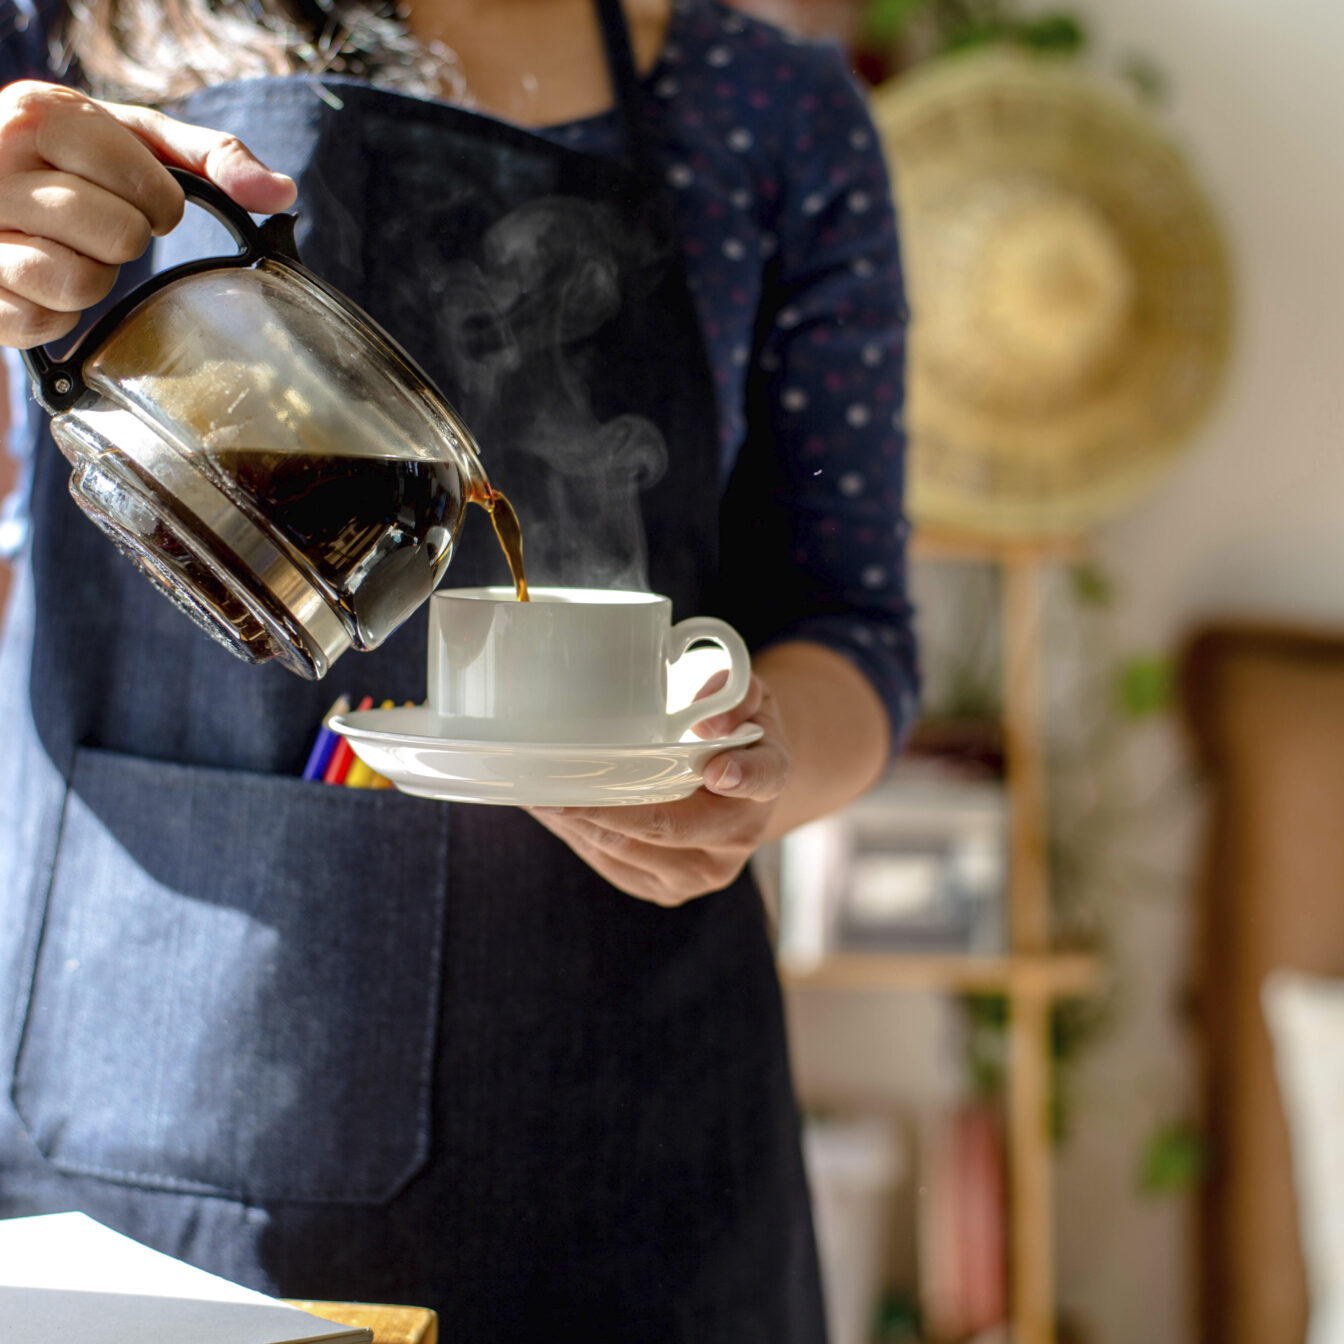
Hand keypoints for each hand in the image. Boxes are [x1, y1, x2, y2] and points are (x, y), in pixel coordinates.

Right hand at [0, 80, 295, 348]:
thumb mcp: (134, 136)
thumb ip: (211, 156)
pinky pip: (40, 322)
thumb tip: (284, 193)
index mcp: (42, 113)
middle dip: (126, 241)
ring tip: (68, 249)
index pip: (153, 191)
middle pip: (122, 239)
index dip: (161, 206)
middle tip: (98, 224)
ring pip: (78, 284)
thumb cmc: (69, 159)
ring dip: (91, 280)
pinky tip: (41, 282)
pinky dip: (56, 315)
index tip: (134, 195)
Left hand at [528, 670, 792, 905]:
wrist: (740, 787)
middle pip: (668, 825)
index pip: (762, 777)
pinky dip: (579, 839)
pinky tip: (551, 814)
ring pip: (629, 849)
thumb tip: (710, 716)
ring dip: (578, 824)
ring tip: (534, 793)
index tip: (717, 772)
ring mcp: (704, 871)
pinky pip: (614, 865)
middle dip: (605, 808)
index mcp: (767, 776)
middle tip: (553, 787)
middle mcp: (741, 834)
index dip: (742, 777)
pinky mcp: (669, 890)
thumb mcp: (746, 697)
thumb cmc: (733, 731)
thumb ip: (734, 692)